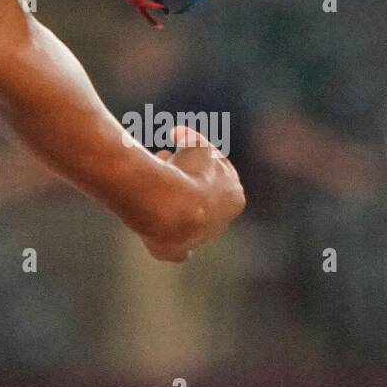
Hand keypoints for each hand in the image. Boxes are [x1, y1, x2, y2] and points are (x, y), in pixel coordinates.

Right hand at [139, 124, 245, 262]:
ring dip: (170, 200)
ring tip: (151, 180)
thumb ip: (190, 137)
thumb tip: (180, 134)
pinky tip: (153, 228)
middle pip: (199, 195)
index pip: (216, 172)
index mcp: (235, 196)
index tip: (177, 148)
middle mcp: (221, 222)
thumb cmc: (186, 172)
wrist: (170, 205)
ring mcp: (197, 240)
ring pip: (182, 216)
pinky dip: (165, 239)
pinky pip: (169, 246)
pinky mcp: (174, 251)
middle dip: (182, 177)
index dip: (194, 157)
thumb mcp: (193, 143)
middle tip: (163, 160)